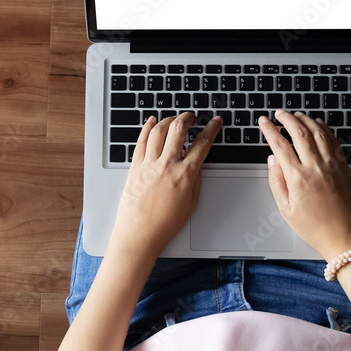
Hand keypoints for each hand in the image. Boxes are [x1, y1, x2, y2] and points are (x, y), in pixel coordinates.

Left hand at [109, 113, 221, 259]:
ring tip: (174, 119)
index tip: (216, 122)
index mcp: (185, 174)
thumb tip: (196, 163)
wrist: (139, 234)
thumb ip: (196, 179)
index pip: (202, 143)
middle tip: (192, 116)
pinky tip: (152, 122)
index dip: (212, 128)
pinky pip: (141, 140)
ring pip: (159, 130)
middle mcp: (167, 165)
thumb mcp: (191, 203)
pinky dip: (147, 128)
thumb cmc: (165, 224)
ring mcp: (149, 164)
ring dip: (168, 119)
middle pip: (179, 128)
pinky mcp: (135, 167)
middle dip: (188, 117)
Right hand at [258, 110, 350, 261]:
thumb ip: (277, 182)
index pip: (280, 145)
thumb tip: (272, 160)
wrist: (346, 236)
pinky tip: (317, 124)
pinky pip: (333, 141)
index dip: (269, 130)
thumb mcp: (286, 210)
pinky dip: (324, 128)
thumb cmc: (316, 227)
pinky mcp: (344, 167)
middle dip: (287, 119)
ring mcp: (332, 165)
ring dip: (305, 120)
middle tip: (279, 113)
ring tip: (296, 115)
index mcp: (298, 179)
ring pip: (318, 132)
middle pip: (299, 132)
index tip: (264, 122)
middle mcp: (316, 167)